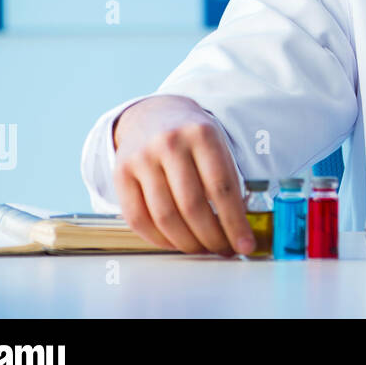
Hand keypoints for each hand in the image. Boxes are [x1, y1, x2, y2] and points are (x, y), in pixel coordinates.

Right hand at [112, 94, 253, 256]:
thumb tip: (239, 229)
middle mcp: (170, 143)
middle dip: (212, 237)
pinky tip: (175, 243)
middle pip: (193, 205)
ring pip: (165, 216)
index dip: (234, 222)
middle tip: (224, 250)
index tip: (245, 244)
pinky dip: (158, 239)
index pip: (222, 187)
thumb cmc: (192, 137)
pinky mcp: (120, 173)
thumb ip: (228, 180)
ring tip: (202, 249)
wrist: (152, 114)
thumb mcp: (216, 144)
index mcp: (202, 134)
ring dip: (187, 242)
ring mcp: (142, 158)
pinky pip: (138, 218)